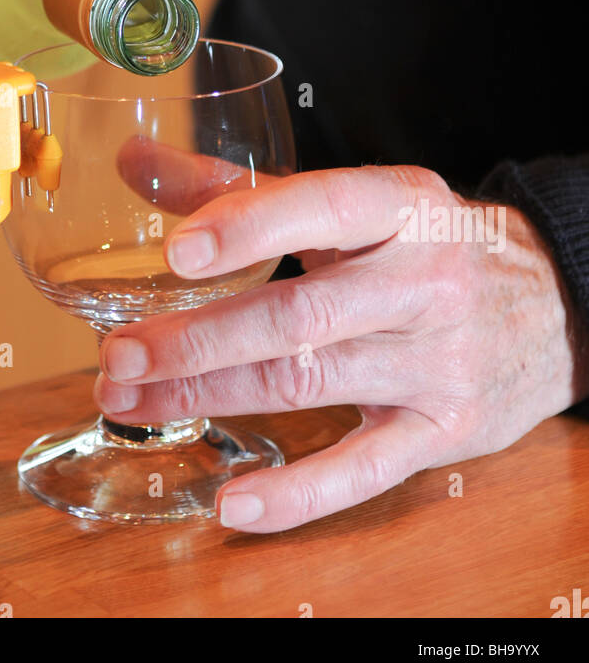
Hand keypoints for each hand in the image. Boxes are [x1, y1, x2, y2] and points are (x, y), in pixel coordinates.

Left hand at [96, 164, 588, 532]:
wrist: (555, 304)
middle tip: (116, 356)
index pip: (325, 207)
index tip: (177, 252)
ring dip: (212, 397)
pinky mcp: (444, 431)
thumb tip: (136, 163)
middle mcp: (423, 282)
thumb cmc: (430, 245)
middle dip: (198, 339)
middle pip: (300, 314)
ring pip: (312, 383)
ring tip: (134, 401)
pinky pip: (364, 470)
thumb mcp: (359, 202)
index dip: (250, 228)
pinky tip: (231, 499)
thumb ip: (244, 188)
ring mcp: (436, 361)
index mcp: (402, 207)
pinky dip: (296, 492)